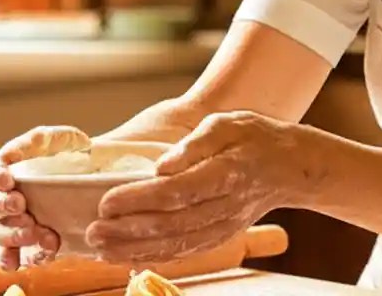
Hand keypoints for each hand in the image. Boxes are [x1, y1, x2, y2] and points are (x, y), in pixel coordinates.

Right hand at [0, 125, 90, 269]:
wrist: (96, 174)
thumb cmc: (70, 153)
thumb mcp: (59, 139)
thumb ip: (39, 139)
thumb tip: (17, 149)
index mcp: (3, 174)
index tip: (7, 179)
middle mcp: (3, 201)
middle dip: (2, 207)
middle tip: (21, 205)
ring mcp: (15, 225)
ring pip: (1, 235)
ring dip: (15, 235)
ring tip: (36, 231)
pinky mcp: (31, 244)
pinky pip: (19, 257)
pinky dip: (26, 258)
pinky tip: (43, 253)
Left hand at [86, 110, 318, 263]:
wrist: (289, 168)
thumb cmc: (255, 138)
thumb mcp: (228, 124)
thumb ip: (195, 143)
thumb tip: (161, 166)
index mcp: (227, 173)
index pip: (177, 192)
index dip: (140, 199)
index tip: (107, 201)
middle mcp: (225, 206)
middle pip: (171, 224)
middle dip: (128, 231)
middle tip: (92, 230)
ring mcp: (223, 226)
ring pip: (176, 245)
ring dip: (135, 250)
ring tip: (100, 248)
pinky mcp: (219, 237)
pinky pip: (184, 252)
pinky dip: (153, 258)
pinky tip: (126, 257)